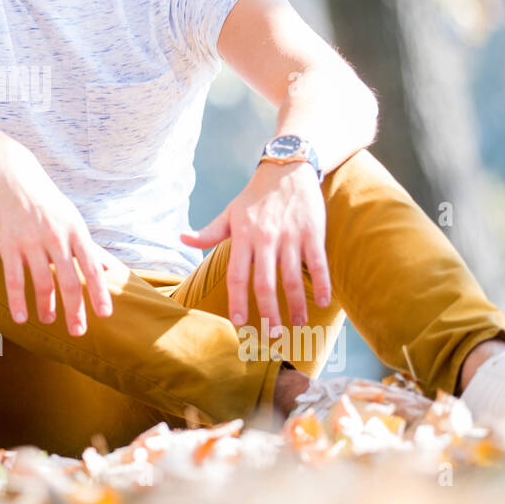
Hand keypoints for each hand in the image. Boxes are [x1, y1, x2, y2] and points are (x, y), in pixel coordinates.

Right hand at [0, 142, 114, 336]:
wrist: (11, 175)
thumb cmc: (46, 200)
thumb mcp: (72, 219)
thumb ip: (90, 248)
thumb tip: (112, 270)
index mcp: (74, 231)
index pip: (91, 268)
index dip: (99, 293)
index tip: (104, 315)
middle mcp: (55, 238)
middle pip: (68, 280)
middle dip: (74, 310)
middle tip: (77, 331)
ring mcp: (30, 242)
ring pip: (41, 283)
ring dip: (46, 307)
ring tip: (49, 321)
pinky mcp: (7, 245)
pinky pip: (13, 279)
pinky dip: (17, 301)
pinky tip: (20, 318)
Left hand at [180, 160, 331, 334]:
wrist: (287, 168)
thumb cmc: (255, 195)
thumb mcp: (230, 212)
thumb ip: (209, 232)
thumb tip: (182, 238)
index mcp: (242, 236)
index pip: (236, 275)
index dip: (237, 301)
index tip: (239, 323)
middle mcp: (265, 238)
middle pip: (264, 282)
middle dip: (268, 312)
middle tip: (272, 335)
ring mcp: (290, 235)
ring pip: (292, 277)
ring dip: (295, 304)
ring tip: (297, 324)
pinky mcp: (313, 232)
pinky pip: (317, 263)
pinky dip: (321, 284)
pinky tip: (322, 302)